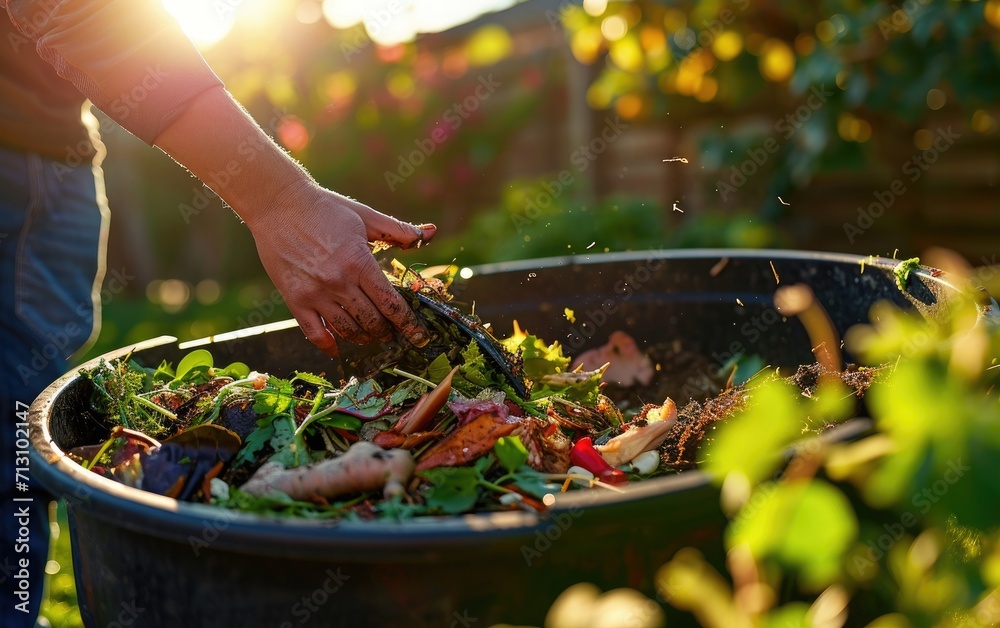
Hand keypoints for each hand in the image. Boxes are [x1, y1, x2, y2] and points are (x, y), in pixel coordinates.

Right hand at [246, 179, 436, 355]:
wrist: (278, 205)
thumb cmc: (326, 208)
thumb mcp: (366, 217)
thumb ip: (400, 230)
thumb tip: (431, 233)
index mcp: (359, 262)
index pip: (391, 303)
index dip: (408, 324)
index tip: (419, 336)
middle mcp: (338, 282)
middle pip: (372, 321)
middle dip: (387, 331)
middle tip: (392, 333)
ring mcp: (315, 293)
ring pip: (347, 330)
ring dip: (363, 337)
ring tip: (370, 335)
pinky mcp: (294, 299)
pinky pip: (314, 333)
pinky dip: (328, 345)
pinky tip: (337, 348)